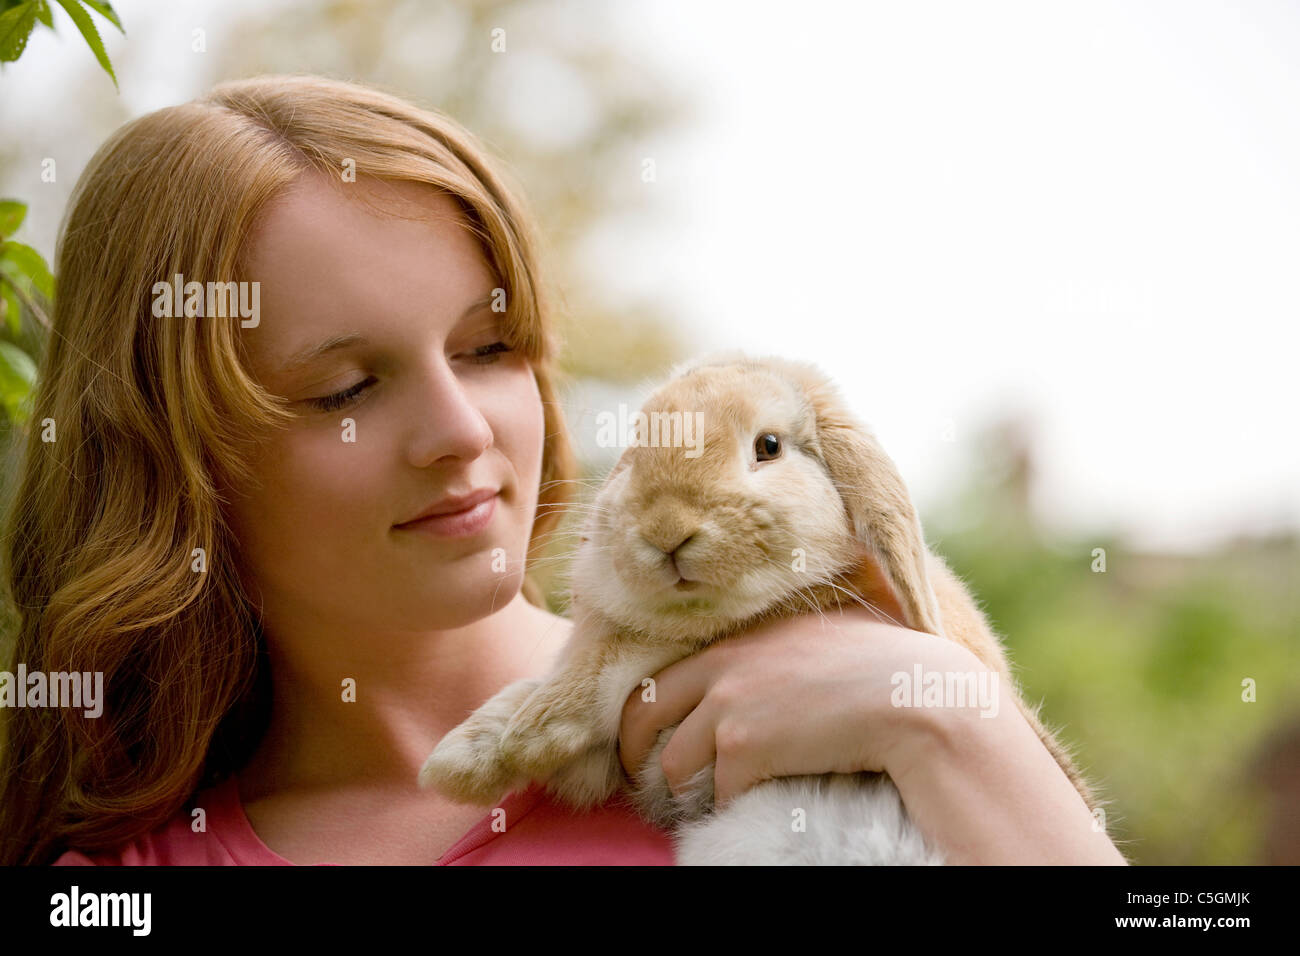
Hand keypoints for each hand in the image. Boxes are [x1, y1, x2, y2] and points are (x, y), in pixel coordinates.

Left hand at [616, 605, 975, 807]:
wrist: (910, 694)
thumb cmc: (884, 663)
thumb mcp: (820, 632)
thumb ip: (782, 642)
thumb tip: (780, 654)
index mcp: (736, 641)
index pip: (661, 677)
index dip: (645, 715)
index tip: (648, 739)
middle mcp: (722, 669)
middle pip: (643, 718)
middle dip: (636, 756)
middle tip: (649, 783)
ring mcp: (728, 708)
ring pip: (674, 765)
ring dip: (688, 790)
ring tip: (701, 804)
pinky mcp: (743, 748)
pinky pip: (721, 792)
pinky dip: (734, 805)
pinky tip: (755, 804)